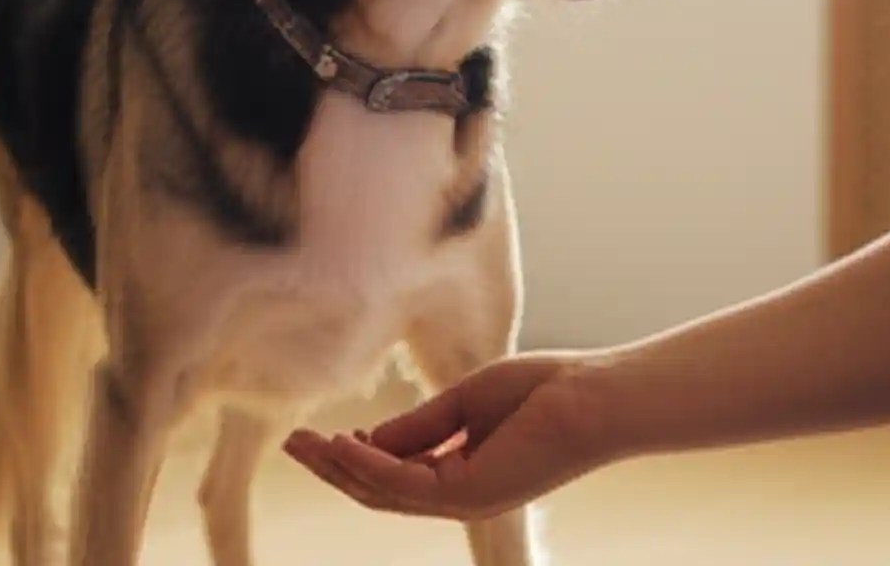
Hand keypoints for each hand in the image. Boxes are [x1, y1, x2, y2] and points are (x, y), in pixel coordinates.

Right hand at [283, 353, 613, 520]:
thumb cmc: (546, 391)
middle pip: (380, 489)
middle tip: (293, 444)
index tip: (330, 434)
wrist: (596, 397)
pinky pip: (403, 481)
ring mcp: (465, 498)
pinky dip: (368, 463)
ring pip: (384, 491)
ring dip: (338, 468)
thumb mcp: (466, 403)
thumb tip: (367, 438)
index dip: (358, 456)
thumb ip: (421, 425)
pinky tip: (341, 443)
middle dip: (334, 468)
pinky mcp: (470, 492)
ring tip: (301, 443)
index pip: (397, 473)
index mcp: (465, 473)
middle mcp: (461, 494)